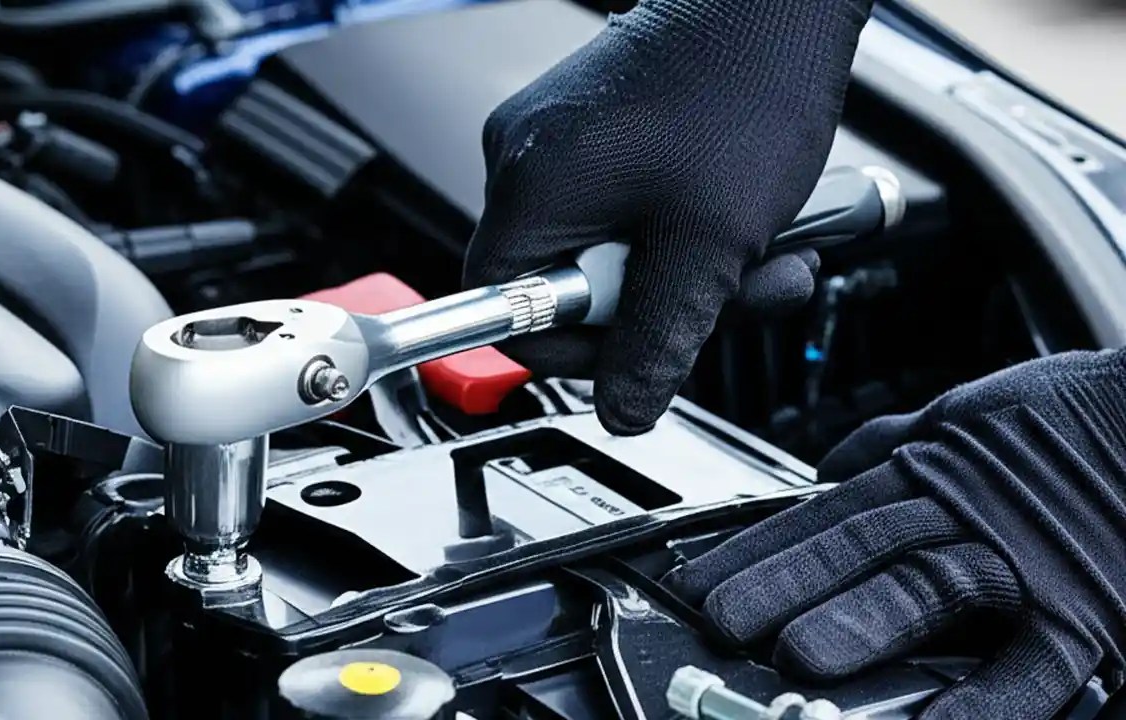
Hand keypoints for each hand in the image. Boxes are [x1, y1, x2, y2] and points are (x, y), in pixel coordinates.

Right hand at [463, 0, 872, 434]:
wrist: (777, 1)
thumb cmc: (743, 87)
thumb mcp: (708, 245)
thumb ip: (659, 343)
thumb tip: (626, 409)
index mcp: (528, 192)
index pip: (511, 317)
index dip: (585, 352)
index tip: (649, 346)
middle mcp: (526, 164)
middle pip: (570, 291)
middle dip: (664, 307)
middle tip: (736, 292)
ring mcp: (560, 145)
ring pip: (611, 255)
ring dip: (691, 271)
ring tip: (763, 248)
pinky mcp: (597, 134)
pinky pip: (627, 214)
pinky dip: (686, 231)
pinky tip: (738, 218)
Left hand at [665, 349, 1125, 718]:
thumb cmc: (1076, 418)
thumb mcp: (972, 411)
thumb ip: (895, 442)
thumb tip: (831, 466)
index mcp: (928, 468)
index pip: (821, 513)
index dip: (756, 549)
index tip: (699, 583)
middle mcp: (962, 512)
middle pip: (856, 547)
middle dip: (782, 585)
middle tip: (721, 622)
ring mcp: (1020, 563)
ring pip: (925, 589)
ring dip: (859, 624)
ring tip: (796, 659)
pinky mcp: (1084, 614)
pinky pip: (1030, 666)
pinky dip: (981, 701)